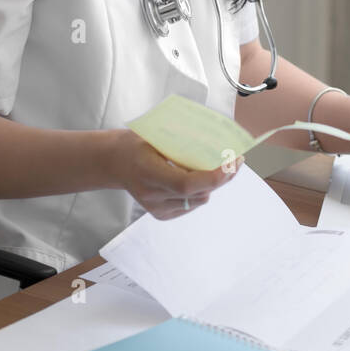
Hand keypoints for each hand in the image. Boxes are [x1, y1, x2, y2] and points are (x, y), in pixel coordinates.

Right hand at [107, 129, 244, 220]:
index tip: (231, 162)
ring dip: (212, 185)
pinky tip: (199, 178)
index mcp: (148, 172)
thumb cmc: (137, 143)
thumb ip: (182, 143)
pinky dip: (201, 191)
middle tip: (235, 160)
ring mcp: (156, 208)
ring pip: (199, 200)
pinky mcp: (161, 215)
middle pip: (198, 194)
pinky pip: (191, 205)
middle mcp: (152, 195)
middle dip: (222, 178)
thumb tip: (217, 141)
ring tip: (218, 167)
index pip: (186, 184)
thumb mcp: (156, 135)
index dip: (213, 177)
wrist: (114, 162)